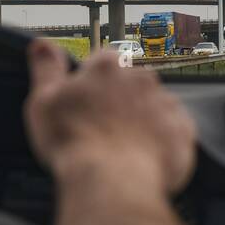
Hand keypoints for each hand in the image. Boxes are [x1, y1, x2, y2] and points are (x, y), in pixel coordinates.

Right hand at [23, 41, 196, 195]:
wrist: (112, 181)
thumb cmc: (74, 141)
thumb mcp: (44, 102)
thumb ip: (47, 69)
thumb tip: (42, 44)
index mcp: (108, 66)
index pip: (103, 65)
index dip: (92, 87)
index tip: (85, 110)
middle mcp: (142, 78)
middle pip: (130, 85)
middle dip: (120, 104)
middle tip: (102, 133)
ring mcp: (166, 104)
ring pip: (154, 108)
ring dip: (142, 123)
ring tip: (122, 151)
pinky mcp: (183, 131)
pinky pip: (174, 132)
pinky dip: (163, 143)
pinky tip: (144, 159)